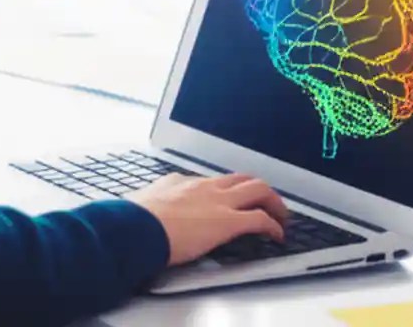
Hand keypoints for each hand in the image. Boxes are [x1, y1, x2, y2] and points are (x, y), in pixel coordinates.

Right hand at [128, 173, 289, 265]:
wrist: (136, 227)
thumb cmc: (132, 220)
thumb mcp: (140, 206)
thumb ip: (149, 208)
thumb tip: (140, 214)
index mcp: (181, 182)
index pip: (210, 181)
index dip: (224, 191)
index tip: (226, 200)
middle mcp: (204, 186)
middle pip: (240, 178)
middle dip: (257, 189)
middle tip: (265, 201)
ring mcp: (218, 202)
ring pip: (257, 189)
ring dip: (273, 201)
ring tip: (280, 215)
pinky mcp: (228, 222)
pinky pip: (260, 219)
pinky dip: (273, 226)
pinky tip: (277, 235)